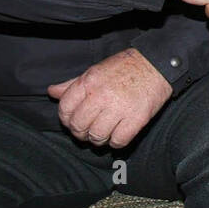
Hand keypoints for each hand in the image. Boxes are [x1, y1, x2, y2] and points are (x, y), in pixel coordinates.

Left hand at [47, 48, 171, 147]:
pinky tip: (119, 134)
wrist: (157, 65)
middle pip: (79, 126)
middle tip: (89, 130)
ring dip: (99, 139)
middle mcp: (101, 96)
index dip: (67, 119)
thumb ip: (72, 84)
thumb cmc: (125, 68)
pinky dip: (116, 142)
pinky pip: (118, 141)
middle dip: (81, 132)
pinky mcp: (137, 119)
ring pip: (97, 136)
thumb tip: (52, 92)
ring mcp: (119, 108)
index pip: (65, 109)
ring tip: (104, 133)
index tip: (74, 120)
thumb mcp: (95, 71)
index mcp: (88, 82)